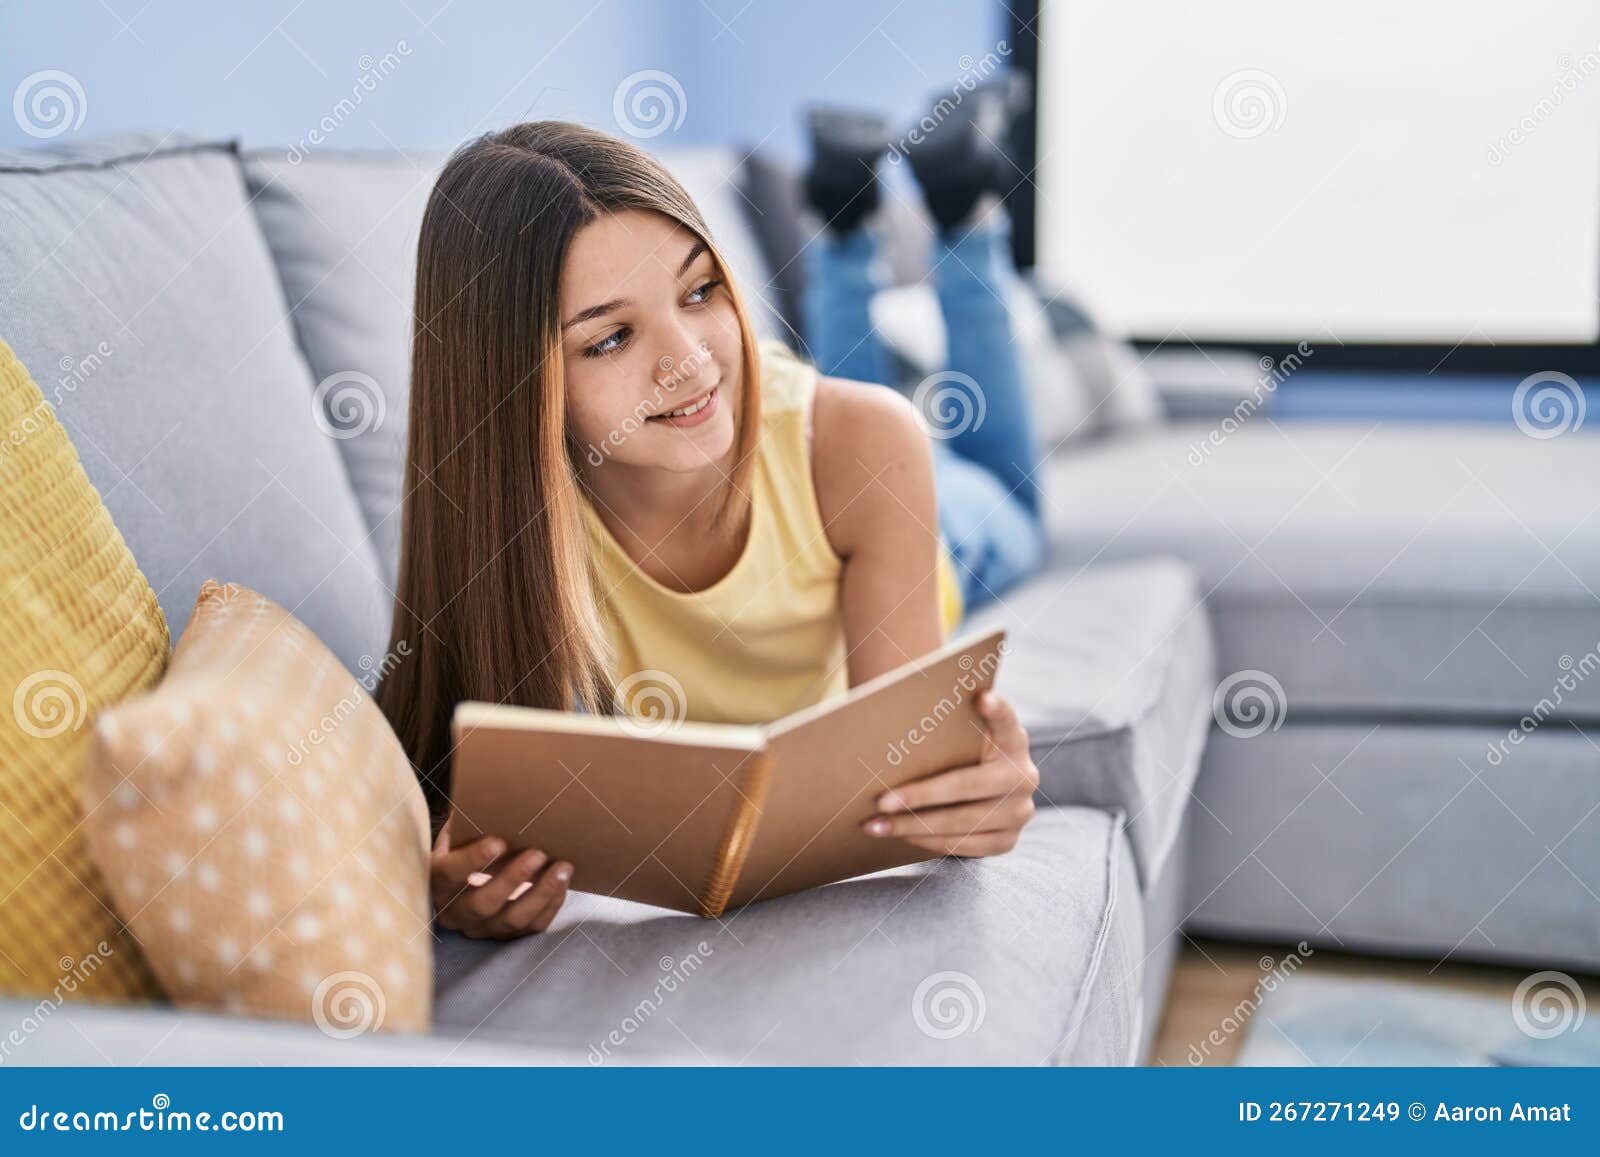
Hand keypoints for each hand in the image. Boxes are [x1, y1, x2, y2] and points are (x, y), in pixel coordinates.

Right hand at [430, 830, 571, 939]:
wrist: (465, 878)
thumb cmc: (464, 847)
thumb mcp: (458, 834)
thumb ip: (468, 824)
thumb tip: (494, 802)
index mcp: (436, 881)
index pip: (449, 874)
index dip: (473, 859)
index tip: (498, 841)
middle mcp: (454, 912)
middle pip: (483, 903)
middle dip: (513, 878)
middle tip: (538, 853)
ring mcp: (480, 928)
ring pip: (511, 920)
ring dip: (541, 893)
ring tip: (562, 868)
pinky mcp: (504, 936)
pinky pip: (531, 928)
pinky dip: (550, 905)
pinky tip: (563, 883)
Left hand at [862, 690, 1037, 856]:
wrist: (987, 793)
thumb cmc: (961, 754)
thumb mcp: (962, 736)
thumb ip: (944, 724)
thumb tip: (888, 711)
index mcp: (1012, 740)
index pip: (1006, 720)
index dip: (997, 710)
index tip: (982, 697)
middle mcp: (1023, 775)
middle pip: (966, 785)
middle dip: (919, 796)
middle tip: (881, 802)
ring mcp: (1019, 811)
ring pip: (962, 822)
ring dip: (914, 826)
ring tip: (876, 825)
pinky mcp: (1008, 840)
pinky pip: (965, 846)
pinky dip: (930, 842)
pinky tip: (903, 835)